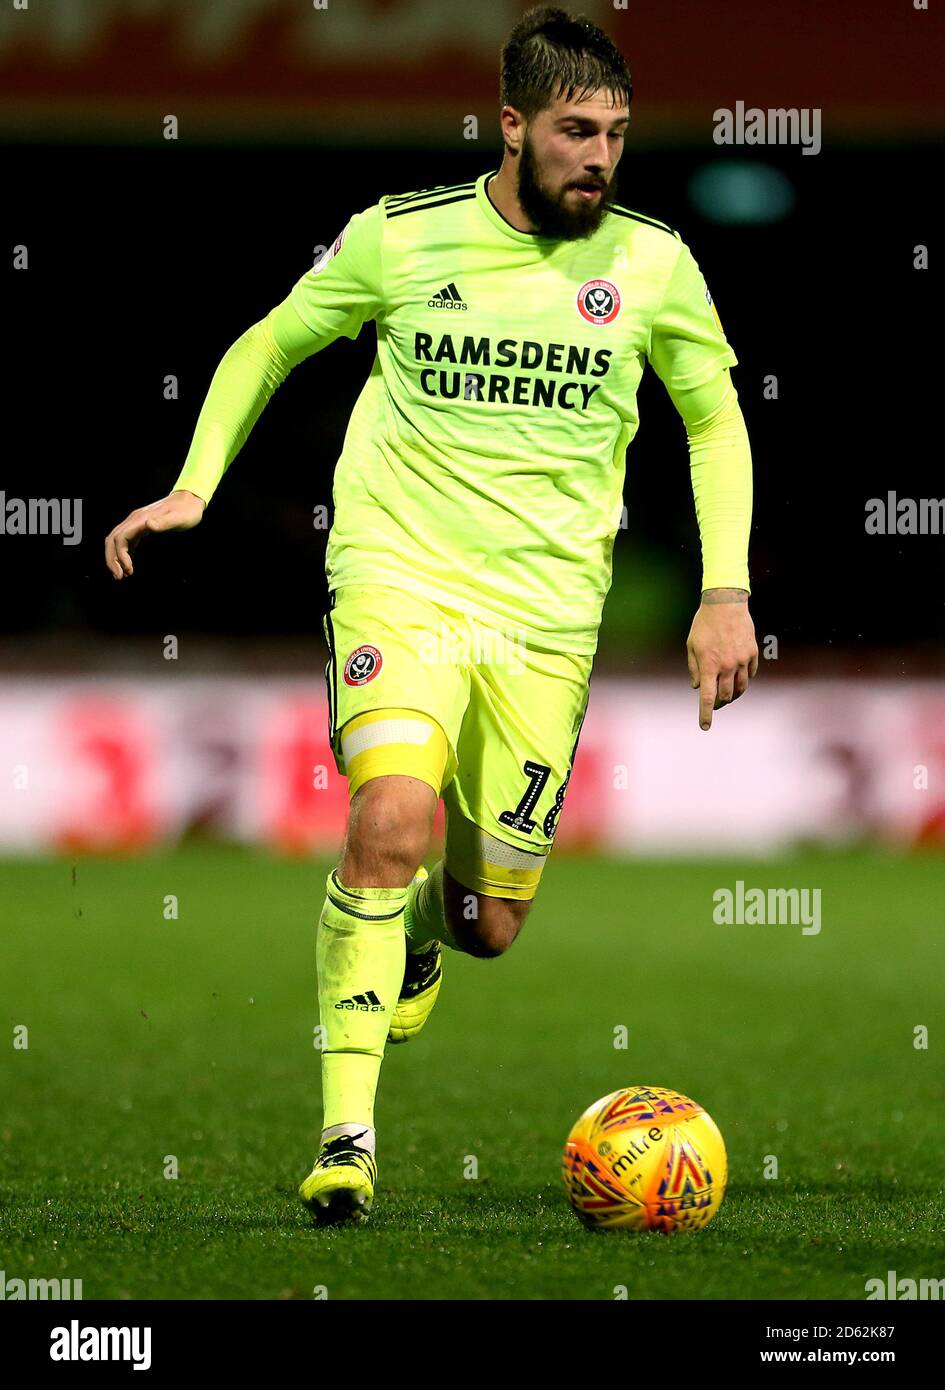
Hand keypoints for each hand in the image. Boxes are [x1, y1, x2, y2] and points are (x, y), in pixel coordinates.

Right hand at [105, 490, 205, 578]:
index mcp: (140, 519)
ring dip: (116, 557)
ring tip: (122, 574)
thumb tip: (149, 525)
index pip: (121, 538)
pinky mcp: (141, 526)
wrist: (190, 500)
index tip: (128, 570)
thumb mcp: (179, 518)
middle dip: (112, 559)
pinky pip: (126, 540)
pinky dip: (123, 553)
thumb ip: (164, 522)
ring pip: (117, 540)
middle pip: (113, 539)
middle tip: (119, 577)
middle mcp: (134, 520)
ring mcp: (137, 523)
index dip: (120, 555)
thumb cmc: (187, 511)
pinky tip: (128, 564)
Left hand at [686, 588, 757, 730]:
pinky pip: (750, 674)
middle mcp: (726, 666)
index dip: (706, 714)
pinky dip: (744, 679)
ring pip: (741, 687)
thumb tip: (696, 687)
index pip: (707, 697)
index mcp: (708, 665)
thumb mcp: (692, 645)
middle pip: (726, 696)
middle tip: (715, 703)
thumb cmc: (704, 624)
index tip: (705, 726)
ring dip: (734, 695)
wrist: (725, 603)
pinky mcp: (752, 653)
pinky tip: (738, 678)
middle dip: (720, 703)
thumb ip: (694, 668)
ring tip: (727, 695)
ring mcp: (741, 660)